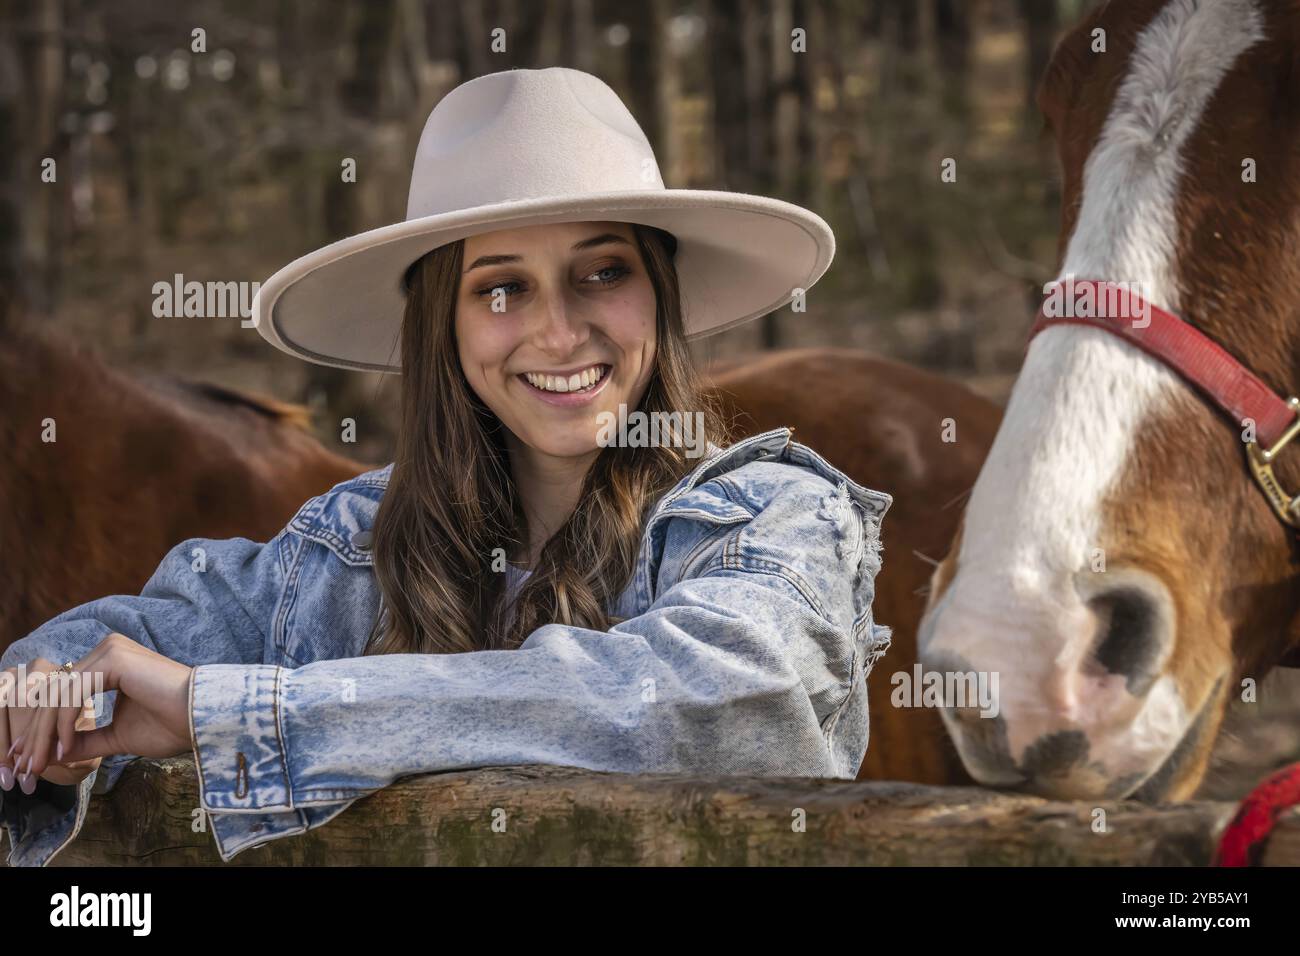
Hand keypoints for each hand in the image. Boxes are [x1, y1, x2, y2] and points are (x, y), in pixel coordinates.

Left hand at [3, 634, 194, 792]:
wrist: (202, 719)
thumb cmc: (172, 725)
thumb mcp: (118, 736)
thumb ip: (87, 740)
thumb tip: (54, 754)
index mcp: (109, 664)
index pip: (63, 695)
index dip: (43, 729)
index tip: (31, 761)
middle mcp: (107, 651)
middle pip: (55, 693)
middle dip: (36, 734)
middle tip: (25, 767)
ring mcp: (110, 651)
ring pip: (59, 693)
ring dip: (44, 732)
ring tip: (39, 764)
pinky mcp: (114, 658)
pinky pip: (74, 692)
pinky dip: (62, 722)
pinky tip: (63, 747)